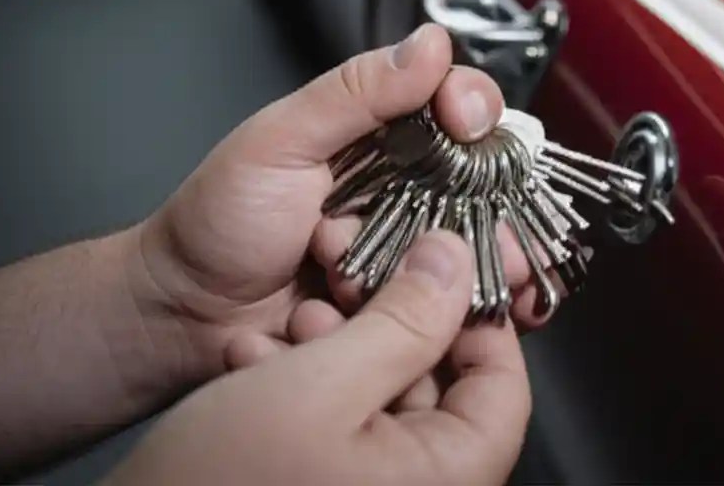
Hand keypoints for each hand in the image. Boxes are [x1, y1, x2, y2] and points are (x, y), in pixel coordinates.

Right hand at [107, 230, 529, 485]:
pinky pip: (335, 427)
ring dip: (328, 349)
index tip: (437, 268)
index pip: (504, 387)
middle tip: (333, 293)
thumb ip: (403, 321)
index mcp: (445, 478)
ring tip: (276, 329)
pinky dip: (300, 387)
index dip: (475, 318)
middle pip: (435, 387)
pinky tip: (249, 362)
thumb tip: (455, 261)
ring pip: (376, 400)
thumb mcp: (322, 383)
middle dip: (379, 328)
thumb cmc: (219, 485)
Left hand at [127, 24, 542, 388]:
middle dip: (505, 208)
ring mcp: (412, 250)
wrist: (182, 316)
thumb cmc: (219, 220)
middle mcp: (410, 186)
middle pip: (490, 183)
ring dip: (490, 267)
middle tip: (500, 234)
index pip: (458, 104)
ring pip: (482, 248)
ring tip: (485, 292)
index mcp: (385, 134)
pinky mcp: (408, 306)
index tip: (466, 123)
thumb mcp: (281, 141)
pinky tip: (489, 320)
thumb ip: (356, 92)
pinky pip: (458, 304)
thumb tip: (431, 43)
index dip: (476, 108)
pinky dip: (475, 313)